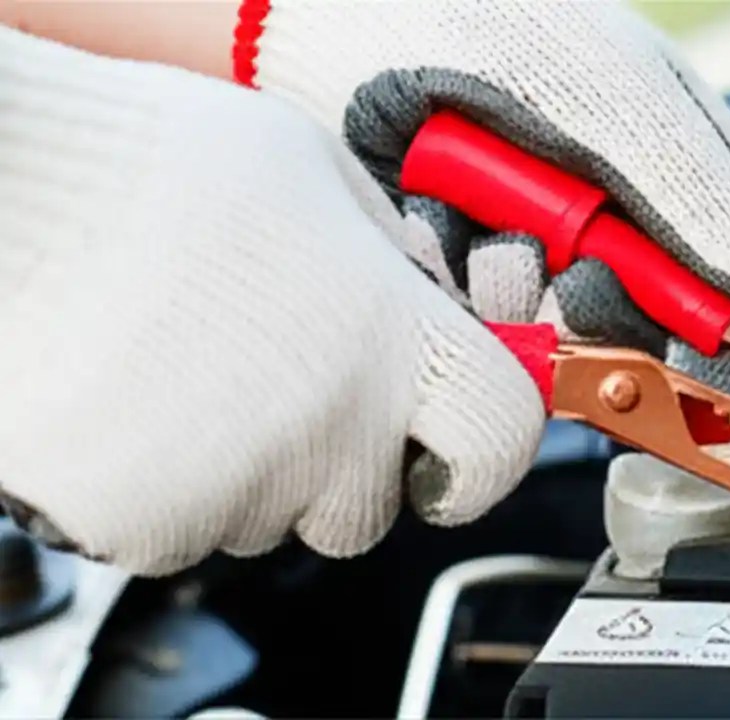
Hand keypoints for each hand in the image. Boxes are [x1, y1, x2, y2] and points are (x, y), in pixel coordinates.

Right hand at [0, 28, 544, 574]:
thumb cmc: (145, 169)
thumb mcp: (310, 169)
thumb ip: (386, 252)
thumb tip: (420, 294)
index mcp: (393, 339)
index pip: (501, 440)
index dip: (480, 453)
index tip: (453, 454)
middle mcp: (333, 429)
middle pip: (368, 506)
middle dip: (336, 465)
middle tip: (274, 385)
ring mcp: (239, 490)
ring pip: (268, 519)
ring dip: (242, 468)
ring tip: (179, 369)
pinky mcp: (146, 529)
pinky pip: (180, 530)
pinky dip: (160, 487)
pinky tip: (129, 404)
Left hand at [237, 0, 729, 397]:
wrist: (347, 28)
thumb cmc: (494, 23)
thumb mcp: (614, 95)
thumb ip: (695, 190)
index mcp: (673, 176)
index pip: (728, 280)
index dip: (723, 336)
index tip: (716, 371)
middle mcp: (608, 219)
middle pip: (638, 321)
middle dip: (600, 308)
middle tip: (575, 279)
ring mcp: (533, 246)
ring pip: (552, 326)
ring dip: (512, 287)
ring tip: (476, 222)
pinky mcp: (462, 270)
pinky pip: (474, 318)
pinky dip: (450, 278)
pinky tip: (430, 222)